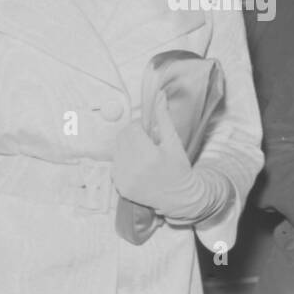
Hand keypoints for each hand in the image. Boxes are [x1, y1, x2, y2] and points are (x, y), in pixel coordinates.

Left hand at [113, 92, 228, 224]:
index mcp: (149, 155)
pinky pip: (114, 165)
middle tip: (145, 142)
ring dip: (126, 148)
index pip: (132, 129)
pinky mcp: (121, 188)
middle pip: (122, 139)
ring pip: (116, 151)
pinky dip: (123, 162)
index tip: (148, 133)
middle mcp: (135, 169)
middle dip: (132, 136)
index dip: (139, 128)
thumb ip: (163, 118)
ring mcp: (126, 180)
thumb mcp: (174, 142)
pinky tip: (137, 166)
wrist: (179, 197)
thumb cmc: (179, 168)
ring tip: (142, 155)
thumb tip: (159, 95)